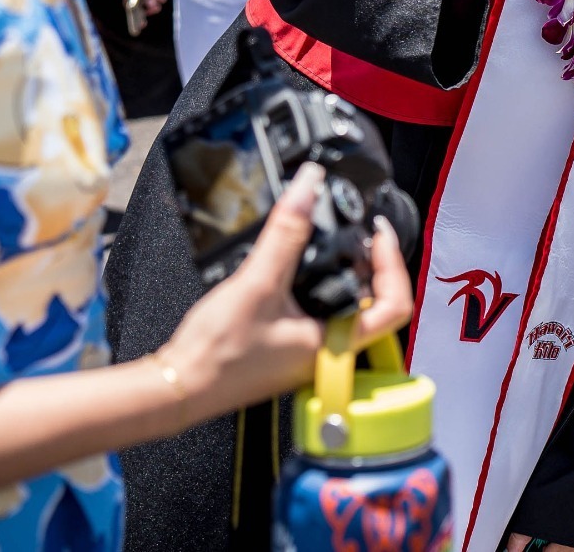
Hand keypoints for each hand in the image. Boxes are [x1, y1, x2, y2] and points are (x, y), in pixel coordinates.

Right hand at [162, 162, 414, 417]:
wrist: (177, 386)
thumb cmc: (216, 355)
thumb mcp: (258, 283)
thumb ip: (286, 233)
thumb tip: (308, 187)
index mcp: (336, 345)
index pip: (396, 305)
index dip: (394, 264)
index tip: (378, 234)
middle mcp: (328, 352)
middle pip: (374, 301)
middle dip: (370, 262)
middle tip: (360, 229)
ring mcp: (308, 351)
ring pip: (345, 305)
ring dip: (343, 271)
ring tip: (333, 240)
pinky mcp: (288, 346)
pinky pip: (318, 310)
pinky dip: (317, 284)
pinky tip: (297, 266)